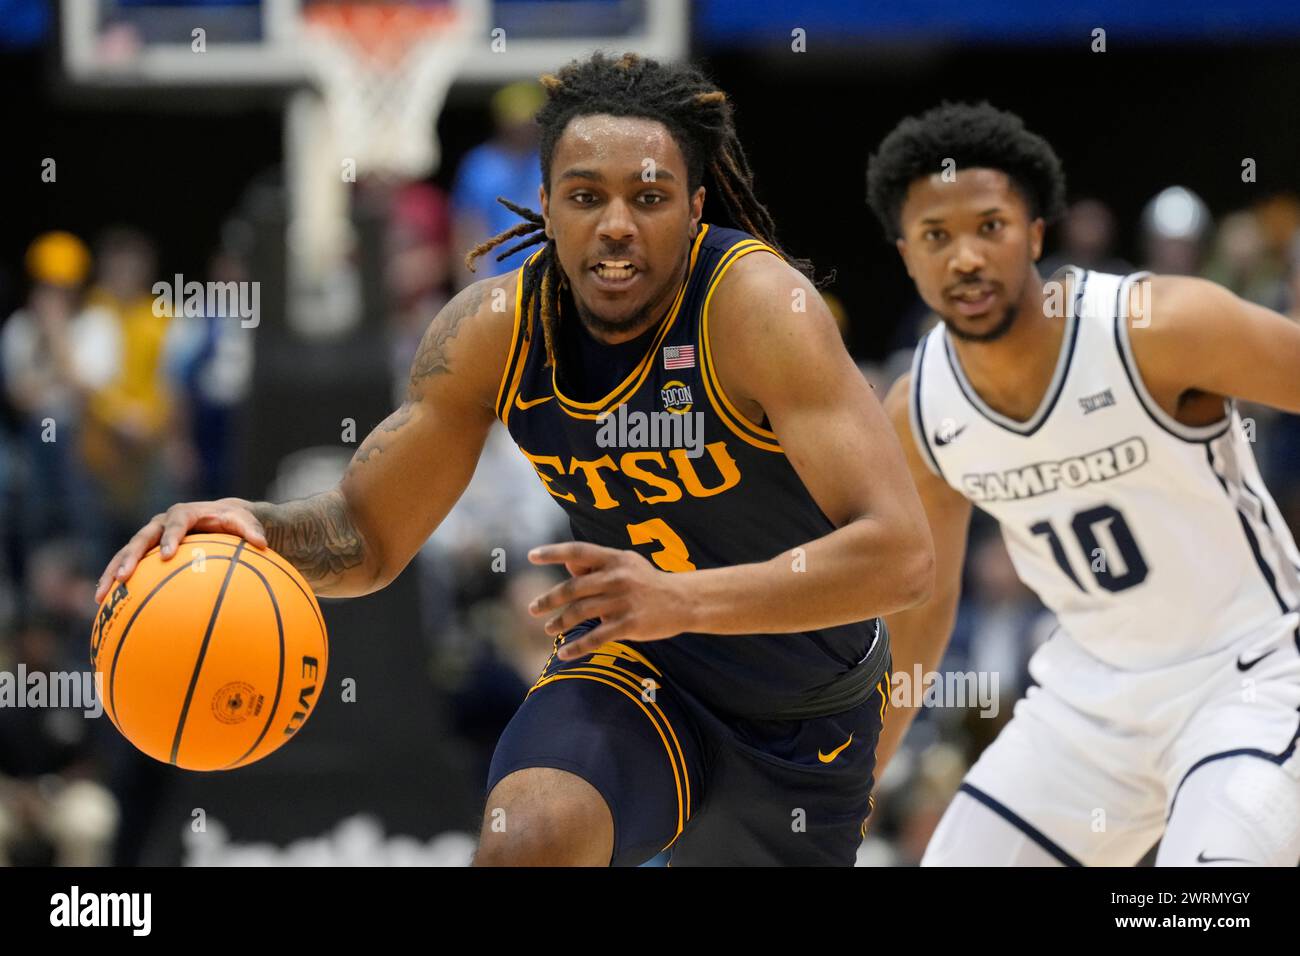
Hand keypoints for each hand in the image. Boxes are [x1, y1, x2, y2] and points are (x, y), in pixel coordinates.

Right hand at [94, 498, 267, 602]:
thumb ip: (252, 530)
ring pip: (126, 553)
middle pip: (142, 538)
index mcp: (185, 514)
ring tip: (101, 596)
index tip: (168, 555)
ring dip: (112, 572)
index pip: (176, 523)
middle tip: (123, 577)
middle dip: (130, 557)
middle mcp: (162, 523)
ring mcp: (151, 537)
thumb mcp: (246, 522)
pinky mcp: (146, 552)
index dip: (171, 537)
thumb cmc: (234, 521)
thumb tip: (263, 545)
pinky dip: (116, 583)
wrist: (220, 517)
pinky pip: (128, 567)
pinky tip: (105, 607)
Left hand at [527, 542, 695, 660]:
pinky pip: (596, 638)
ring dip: (560, 623)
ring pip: (581, 613)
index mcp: (615, 559)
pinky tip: (563, 654)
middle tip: (533, 608)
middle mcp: (617, 577)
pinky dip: (577, 648)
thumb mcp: (627, 564)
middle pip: (574, 587)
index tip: (531, 556)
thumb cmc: (648, 582)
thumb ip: (598, 564)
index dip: (553, 553)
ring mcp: (624, 601)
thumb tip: (568, 564)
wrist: (684, 601)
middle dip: (549, 599)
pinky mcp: (630, 624)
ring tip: (548, 628)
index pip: (578, 551)